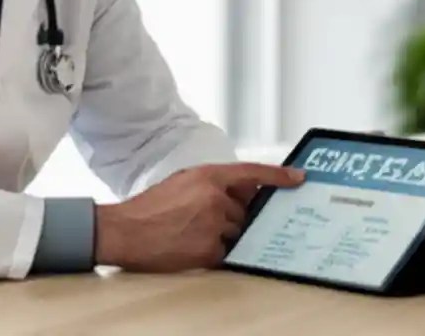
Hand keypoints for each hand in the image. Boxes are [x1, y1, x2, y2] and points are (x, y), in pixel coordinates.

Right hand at [95, 163, 304, 271]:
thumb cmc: (151, 207)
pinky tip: (189, 245)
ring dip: (221, 235)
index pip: (253, 173)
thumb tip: (239, 193)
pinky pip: (226, 252)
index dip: (279, 176)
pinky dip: (213, 252)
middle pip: (244, 211)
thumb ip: (213, 184)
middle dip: (231, 217)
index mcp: (209, 176)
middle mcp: (216, 197)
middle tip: (203, 219)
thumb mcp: (184, 182)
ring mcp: (214, 224)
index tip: (299, 178)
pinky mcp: (210, 249)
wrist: (125, 231)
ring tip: (190, 232)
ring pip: (236, 232)